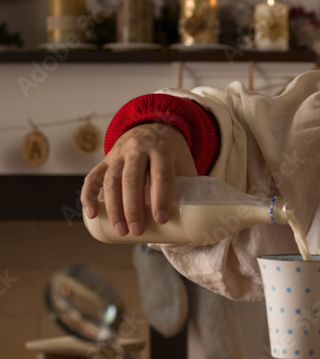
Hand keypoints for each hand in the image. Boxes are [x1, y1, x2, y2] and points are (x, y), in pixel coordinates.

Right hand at [81, 123, 196, 235]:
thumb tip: (191, 224)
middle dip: (133, 208)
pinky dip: (88, 196)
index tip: (161, 220)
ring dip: (114, 208)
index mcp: (163, 149)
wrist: (153, 127)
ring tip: (121, 231)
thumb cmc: (172, 154)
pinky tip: (91, 214)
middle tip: (137, 231)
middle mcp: (138, 148)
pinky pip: (93, 177)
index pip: (161, 175)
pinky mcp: (105, 160)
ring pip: (112, 180)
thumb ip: (188, 188)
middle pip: (132, 179)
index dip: (161, 198)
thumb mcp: (184, 163)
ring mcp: (119, 153)